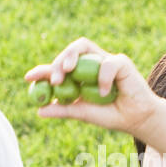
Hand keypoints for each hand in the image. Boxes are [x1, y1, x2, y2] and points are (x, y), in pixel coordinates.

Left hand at [25, 37, 158, 137]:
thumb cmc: (112, 115)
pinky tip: (104, 93)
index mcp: (80, 75)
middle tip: (54, 78)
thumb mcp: (83, 114)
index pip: (59, 67)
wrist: (137, 120)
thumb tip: (39, 111)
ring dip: (72, 57)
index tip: (29, 77)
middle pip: (70, 50)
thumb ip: (64, 110)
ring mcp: (106, 61)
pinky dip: (102, 78)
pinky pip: (107, 64)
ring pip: (84, 46)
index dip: (43, 70)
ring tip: (67, 72)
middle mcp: (91, 64)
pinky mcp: (121, 63)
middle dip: (58, 61)